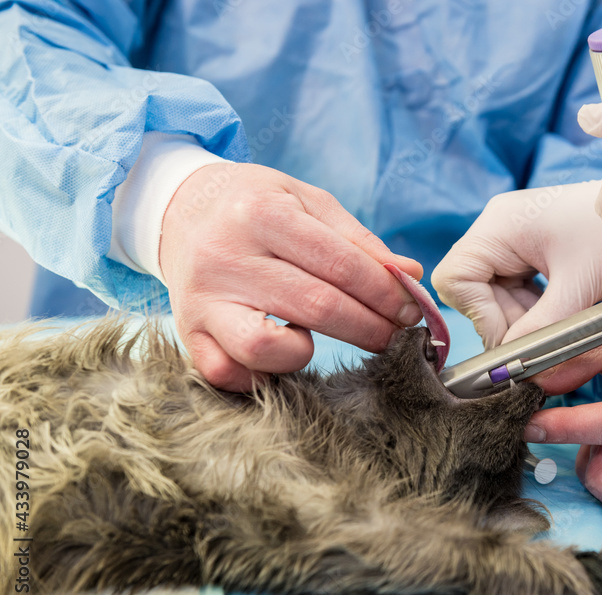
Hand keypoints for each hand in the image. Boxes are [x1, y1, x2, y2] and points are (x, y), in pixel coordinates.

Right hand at [160, 163, 423, 391]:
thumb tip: (411, 277)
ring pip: (265, 348)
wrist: (180, 210)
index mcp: (262, 213)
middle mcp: (226, 257)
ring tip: (326, 338)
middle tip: (393, 333)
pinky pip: (227, 373)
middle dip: (369, 327)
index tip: (410, 309)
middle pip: (316, 306)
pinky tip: (283, 351)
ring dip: (311, 353)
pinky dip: (263, 375)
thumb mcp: (308, 202)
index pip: (340, 264)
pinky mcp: (188, 333)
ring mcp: (203, 300)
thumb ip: (360, 241)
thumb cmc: (257, 206)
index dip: (385, 293)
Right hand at [431, 180, 601, 348]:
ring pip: (490, 293)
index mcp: (499, 225)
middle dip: (502, 319)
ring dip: (518, 316)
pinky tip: (559, 310)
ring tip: (557, 321)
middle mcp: (496, 227)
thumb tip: (514, 365)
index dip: (479, 315)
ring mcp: (509, 237)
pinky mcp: (525, 249)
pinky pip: (510, 287)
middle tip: (540, 338)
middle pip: (471, 289)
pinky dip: (529, 307)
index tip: (514, 338)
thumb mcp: (579, 289)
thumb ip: (542, 329)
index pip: (455, 279)